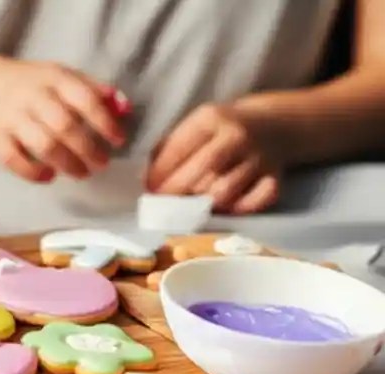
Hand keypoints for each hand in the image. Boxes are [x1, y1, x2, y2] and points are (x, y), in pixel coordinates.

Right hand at [0, 60, 127, 181]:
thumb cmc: (32, 84)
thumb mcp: (62, 77)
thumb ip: (94, 90)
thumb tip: (125, 109)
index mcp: (53, 77)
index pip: (84, 99)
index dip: (104, 122)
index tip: (118, 140)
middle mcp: (31, 95)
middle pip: (64, 125)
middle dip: (87, 149)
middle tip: (101, 163)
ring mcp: (10, 116)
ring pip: (41, 144)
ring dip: (66, 163)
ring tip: (81, 173)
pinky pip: (13, 159)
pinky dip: (32, 172)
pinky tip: (49, 176)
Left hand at [145, 103, 279, 214]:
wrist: (274, 124)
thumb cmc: (221, 129)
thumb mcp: (195, 126)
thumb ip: (169, 148)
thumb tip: (144, 179)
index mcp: (212, 119)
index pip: (180, 149)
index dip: (160, 174)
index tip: (149, 190)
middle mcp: (237, 136)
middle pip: (202, 171)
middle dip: (176, 193)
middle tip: (164, 205)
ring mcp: (259, 157)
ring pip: (224, 192)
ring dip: (203, 203)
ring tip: (193, 204)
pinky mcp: (275, 177)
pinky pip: (256, 201)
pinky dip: (240, 209)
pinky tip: (226, 206)